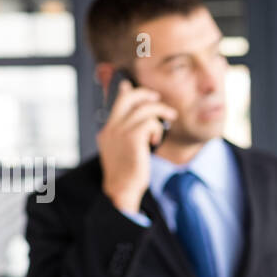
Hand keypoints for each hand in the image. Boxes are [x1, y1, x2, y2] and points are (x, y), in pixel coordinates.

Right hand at [96, 80, 177, 213]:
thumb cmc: (126, 175)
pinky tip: (156, 140)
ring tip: (169, 119)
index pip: (117, 104)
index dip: (126, 92)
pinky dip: (157, 129)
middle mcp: (112, 129)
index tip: (130, 86)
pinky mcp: (133, 138)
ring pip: (144, 109)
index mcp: (107, 132)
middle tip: (157, 99)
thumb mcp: (122, 152)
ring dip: (160, 112)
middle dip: (145, 94)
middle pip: (128, 98)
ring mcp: (121, 132)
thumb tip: (139, 124)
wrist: (121, 190)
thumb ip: (127, 136)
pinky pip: (150, 122)